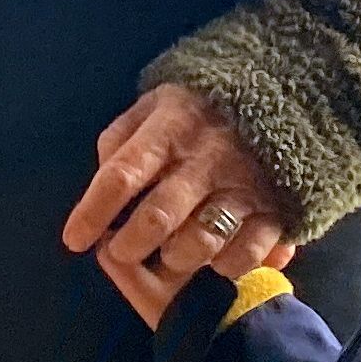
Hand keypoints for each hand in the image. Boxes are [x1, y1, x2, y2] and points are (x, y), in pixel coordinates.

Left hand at [62, 83, 299, 329]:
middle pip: (159, 215)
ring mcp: (243, 185)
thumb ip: (123, 138)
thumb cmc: (203, 109)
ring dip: (177, 258)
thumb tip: (100, 177)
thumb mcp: (158, 105)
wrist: (287, 94)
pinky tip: (214, 263)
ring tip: (169, 257)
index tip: (73, 239)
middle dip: (131, 243)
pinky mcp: (276, 208)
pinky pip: (246, 252)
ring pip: (202, 239)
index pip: (121, 174)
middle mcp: (205, 159)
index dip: (92, 211)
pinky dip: (225, 267)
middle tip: (121, 251)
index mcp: (169, 129)